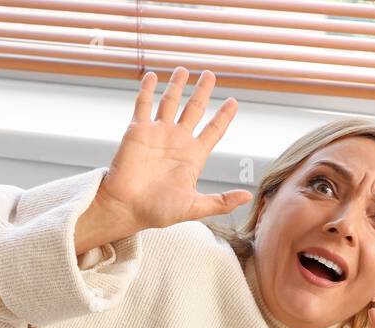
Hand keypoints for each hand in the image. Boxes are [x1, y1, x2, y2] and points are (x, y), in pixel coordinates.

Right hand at [95, 67, 252, 232]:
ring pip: (170, 102)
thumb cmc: (158, 211)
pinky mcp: (138, 131)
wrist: (127, 208)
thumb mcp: (194, 207)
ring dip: (177, 85)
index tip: (233, 101)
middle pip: (194, 109)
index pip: (213, 130)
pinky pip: (144, 105)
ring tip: (184, 69)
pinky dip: (148, 89)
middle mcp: (177, 141)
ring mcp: (157, 133)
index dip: (224, 116)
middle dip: (202, 91)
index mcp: (193, 156)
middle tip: (210, 74)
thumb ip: (221, 201)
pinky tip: (153, 76)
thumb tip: (247, 197)